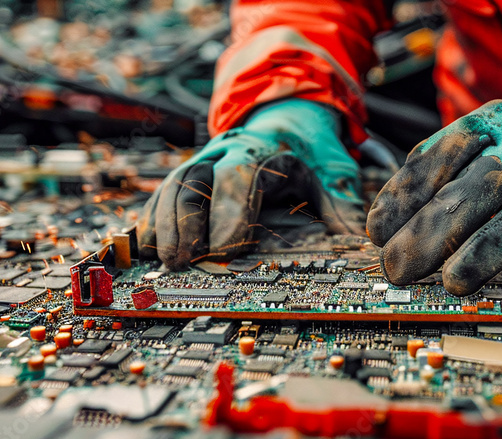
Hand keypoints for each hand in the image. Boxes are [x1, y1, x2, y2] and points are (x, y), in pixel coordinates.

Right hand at [138, 99, 364, 268]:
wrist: (288, 116)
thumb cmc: (309, 150)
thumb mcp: (333, 169)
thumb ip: (342, 203)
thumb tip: (356, 240)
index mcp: (259, 148)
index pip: (238, 175)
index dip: (228, 211)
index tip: (223, 248)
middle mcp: (222, 151)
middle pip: (192, 180)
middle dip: (183, 221)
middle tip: (181, 260)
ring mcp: (201, 161)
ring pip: (170, 186)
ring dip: (162, 223)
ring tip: (163, 258)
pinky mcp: (188, 175)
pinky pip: (161, 194)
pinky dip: (151, 220)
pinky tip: (145, 247)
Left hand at [367, 101, 501, 295]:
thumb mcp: (463, 149)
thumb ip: (423, 181)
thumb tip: (380, 229)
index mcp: (485, 122)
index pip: (439, 158)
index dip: (406, 198)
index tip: (379, 235)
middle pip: (476, 189)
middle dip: (434, 234)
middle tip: (401, 268)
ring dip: (485, 253)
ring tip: (453, 282)